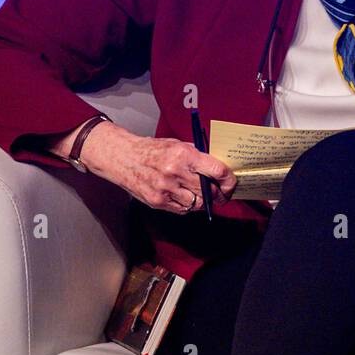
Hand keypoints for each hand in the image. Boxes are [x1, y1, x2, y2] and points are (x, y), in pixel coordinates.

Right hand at [79, 123, 237, 213]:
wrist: (123, 158)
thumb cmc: (152, 150)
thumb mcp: (177, 145)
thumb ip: (198, 157)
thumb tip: (218, 169)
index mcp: (184, 155)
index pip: (216, 170)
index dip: (228, 180)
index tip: (230, 183)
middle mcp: (175, 173)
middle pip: (209, 190)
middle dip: (218, 192)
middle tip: (220, 192)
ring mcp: (166, 189)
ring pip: (197, 203)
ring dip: (203, 200)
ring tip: (200, 193)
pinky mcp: (158, 202)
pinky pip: (183, 209)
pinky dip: (188, 205)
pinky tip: (184, 196)